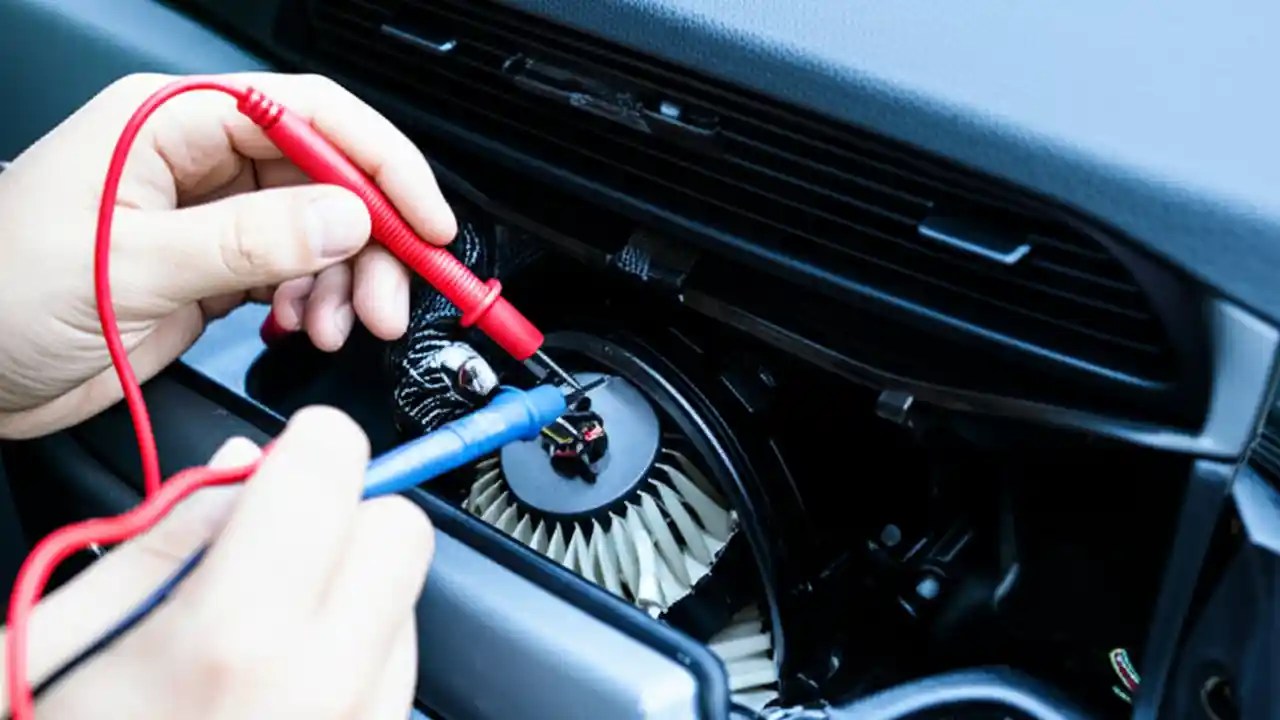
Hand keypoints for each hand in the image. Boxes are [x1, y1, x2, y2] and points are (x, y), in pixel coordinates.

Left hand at [0, 72, 457, 437]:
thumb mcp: (129, 264)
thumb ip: (246, 240)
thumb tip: (344, 218)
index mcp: (169, 122)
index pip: (308, 115)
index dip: (380, 163)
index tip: (425, 221)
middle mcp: (196, 160)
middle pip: (328, 177)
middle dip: (372, 239)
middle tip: (392, 299)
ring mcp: (210, 216)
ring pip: (321, 230)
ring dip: (348, 281)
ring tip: (343, 327)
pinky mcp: (215, 268)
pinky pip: (297, 273)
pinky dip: (318, 303)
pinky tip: (307, 326)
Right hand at [1, 406, 433, 717]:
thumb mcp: (65, 639)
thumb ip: (168, 540)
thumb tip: (245, 465)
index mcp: (236, 641)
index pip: (334, 469)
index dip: (308, 449)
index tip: (287, 459)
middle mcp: (325, 688)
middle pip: (401, 530)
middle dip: (347, 518)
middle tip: (277, 549)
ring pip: (407, 600)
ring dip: (352, 591)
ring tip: (260, 640)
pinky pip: (397, 671)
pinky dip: (356, 655)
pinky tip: (282, 687)